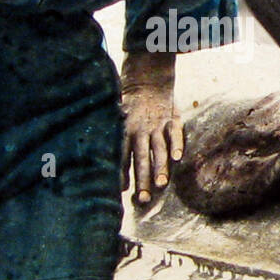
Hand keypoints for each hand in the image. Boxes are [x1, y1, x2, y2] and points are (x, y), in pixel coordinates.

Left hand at [120, 51, 183, 203]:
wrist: (148, 79)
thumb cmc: (130, 106)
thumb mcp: (117, 118)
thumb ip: (114, 138)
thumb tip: (102, 163)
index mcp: (124, 131)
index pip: (121, 156)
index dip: (121, 174)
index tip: (122, 191)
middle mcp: (140, 130)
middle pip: (141, 158)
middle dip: (142, 179)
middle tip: (143, 199)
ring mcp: (157, 125)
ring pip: (158, 149)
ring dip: (160, 167)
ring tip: (160, 184)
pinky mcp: (172, 120)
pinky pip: (175, 133)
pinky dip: (176, 144)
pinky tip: (178, 158)